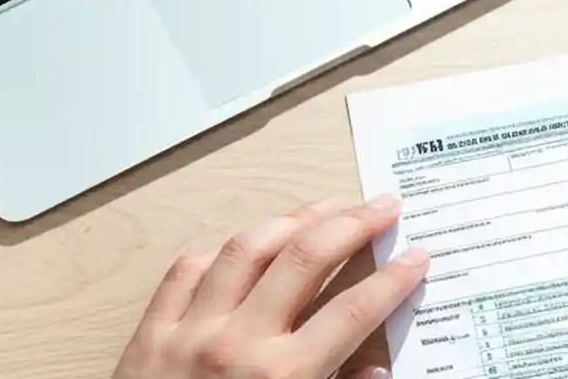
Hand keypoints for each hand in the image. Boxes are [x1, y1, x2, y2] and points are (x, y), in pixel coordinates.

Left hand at [114, 196, 427, 378]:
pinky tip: (245, 243)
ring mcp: (189, 333)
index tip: (416, 258)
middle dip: (353, 225)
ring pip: (247, 248)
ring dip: (292, 219)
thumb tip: (376, 372)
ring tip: (325, 206)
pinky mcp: (151, 334)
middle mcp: (237, 346)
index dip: (393, 281)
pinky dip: (219, 251)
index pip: (353, 312)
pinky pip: (187, 271)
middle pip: (306, 259)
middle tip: (381, 207)